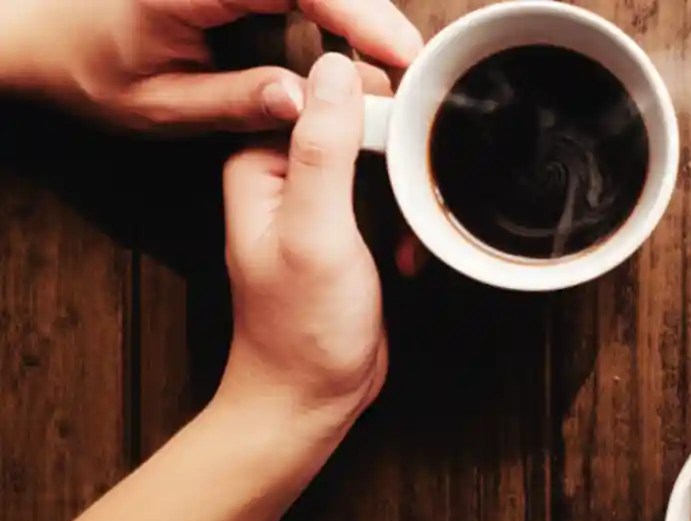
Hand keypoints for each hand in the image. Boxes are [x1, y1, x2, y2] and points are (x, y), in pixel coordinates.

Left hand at [1, 0, 419, 130]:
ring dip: (355, 10)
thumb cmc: (90, 72)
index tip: (398, 50)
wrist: (46, 39)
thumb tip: (304, 100)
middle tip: (411, 61)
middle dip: (369, 11)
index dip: (355, 12)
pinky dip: (333, 9)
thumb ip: (232, 103)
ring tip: (393, 55)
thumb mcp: (158, 107)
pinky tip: (360, 37)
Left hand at [218, 53, 385, 428]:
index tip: (403, 143)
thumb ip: (323, 149)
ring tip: (410, 233)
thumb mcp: (315, 232)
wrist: (311, 399)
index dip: (371, 109)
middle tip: (414, 195)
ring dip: (409, 194)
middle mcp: (285, 176)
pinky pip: (392, 199)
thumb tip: (336, 71)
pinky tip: (408, 254)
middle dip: (398, 160)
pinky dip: (410, 223)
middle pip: (357, 124)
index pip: (321, 94)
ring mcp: (319, 204)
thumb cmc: (302, 330)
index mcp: (259, 163)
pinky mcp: (349, 231)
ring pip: (382, 161)